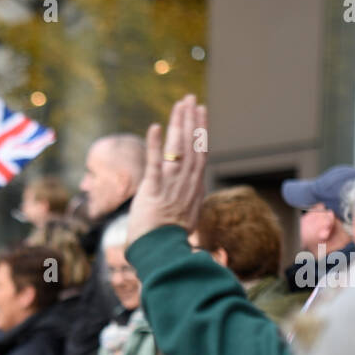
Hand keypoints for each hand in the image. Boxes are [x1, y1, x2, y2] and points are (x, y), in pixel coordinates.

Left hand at [125, 94, 208, 247]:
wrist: (161, 254)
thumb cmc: (169, 242)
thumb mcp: (185, 220)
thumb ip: (187, 204)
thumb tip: (192, 199)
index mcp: (194, 189)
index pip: (199, 154)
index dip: (200, 131)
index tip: (201, 113)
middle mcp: (186, 184)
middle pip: (192, 146)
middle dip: (192, 120)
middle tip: (190, 99)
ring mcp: (171, 187)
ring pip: (178, 150)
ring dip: (179, 125)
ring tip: (180, 105)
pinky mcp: (153, 191)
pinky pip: (155, 164)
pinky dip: (156, 145)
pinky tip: (156, 127)